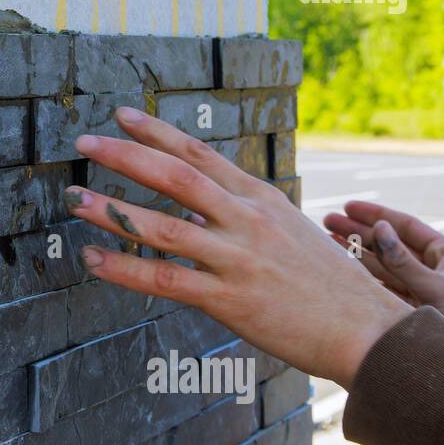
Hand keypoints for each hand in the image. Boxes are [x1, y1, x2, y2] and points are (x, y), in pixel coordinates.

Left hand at [64, 107, 408, 388]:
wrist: (369, 330)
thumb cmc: (328, 284)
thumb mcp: (288, 230)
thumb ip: (243, 214)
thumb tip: (196, 207)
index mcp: (260, 198)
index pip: (200, 154)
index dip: (157, 132)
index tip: (121, 114)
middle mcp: (246, 220)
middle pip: (176, 176)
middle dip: (125, 155)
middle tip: (84, 141)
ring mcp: (238, 259)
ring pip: (163, 227)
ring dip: (113, 211)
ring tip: (74, 200)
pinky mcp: (231, 300)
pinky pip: (166, 281)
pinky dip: (124, 269)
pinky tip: (93, 259)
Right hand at [323, 202, 443, 379]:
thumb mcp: (439, 289)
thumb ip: (405, 262)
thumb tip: (381, 229)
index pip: (407, 227)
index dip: (376, 215)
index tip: (348, 206)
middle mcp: (434, 269)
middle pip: (391, 244)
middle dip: (360, 232)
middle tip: (328, 221)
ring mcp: (423, 290)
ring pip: (385, 267)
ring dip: (358, 255)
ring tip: (329, 243)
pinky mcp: (414, 310)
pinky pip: (386, 289)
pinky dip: (365, 280)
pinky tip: (345, 273)